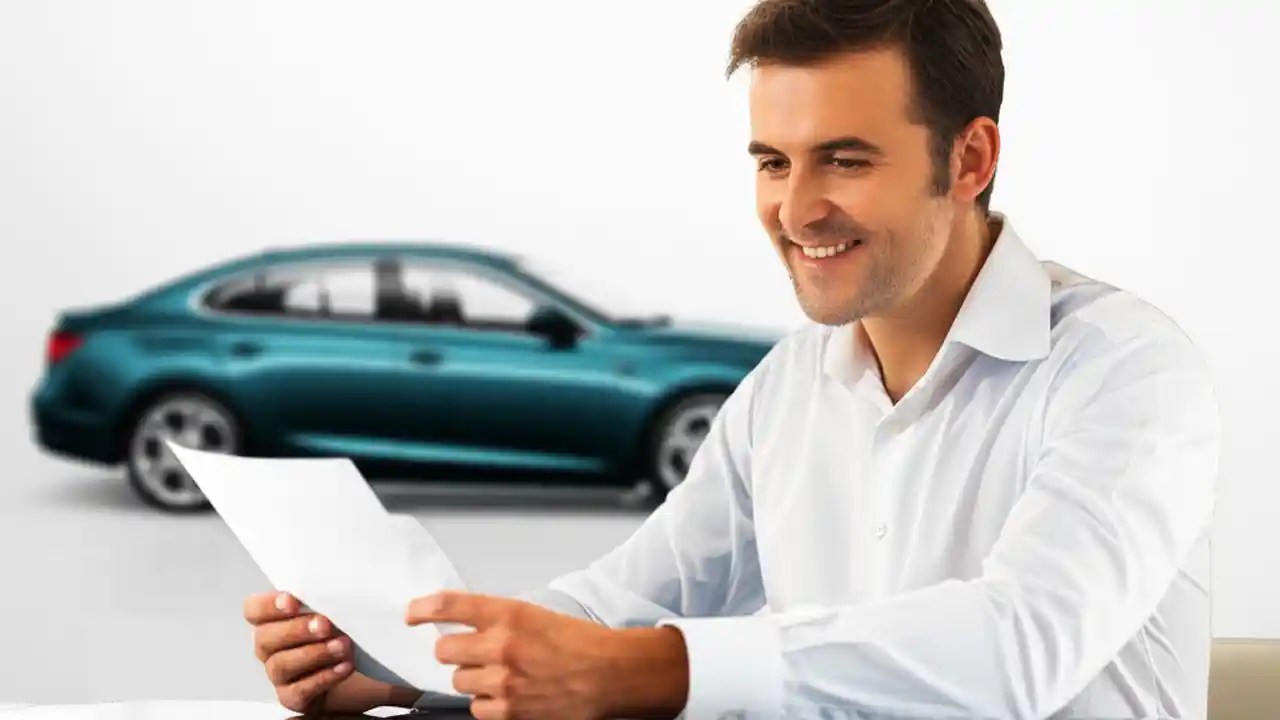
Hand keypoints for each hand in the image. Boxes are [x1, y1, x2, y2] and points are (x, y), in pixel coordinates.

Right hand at [244, 591, 421, 713]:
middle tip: (325, 624)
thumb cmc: (342, 633)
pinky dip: (323, 677)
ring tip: (342, 645)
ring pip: (281, 664)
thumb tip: (366, 587)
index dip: (268, 605)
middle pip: (265, 637)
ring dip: (313, 653)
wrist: (356, 672)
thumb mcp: (341, 611)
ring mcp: (279, 674)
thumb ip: (339, 598)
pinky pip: (300, 690)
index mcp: (273, 620)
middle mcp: (270, 647)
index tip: (293, 601)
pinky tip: (345, 667)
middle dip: (296, 629)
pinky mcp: (292, 697)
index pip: (254, 610)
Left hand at [406, 591, 688, 719]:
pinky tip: (508, 695)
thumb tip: (468, 624)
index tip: (412, 614)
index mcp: (509, 614)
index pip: (449, 605)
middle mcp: (501, 646)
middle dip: (454, 651)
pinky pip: (476, 708)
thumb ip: (500, 619)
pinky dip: (488, 703)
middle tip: (471, 652)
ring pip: (458, 681)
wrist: (611, 674)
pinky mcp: (509, 711)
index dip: (422, 609)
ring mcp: (502, 682)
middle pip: (443, 650)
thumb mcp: (537, 616)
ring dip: (473, 678)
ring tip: (500, 675)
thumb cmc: (582, 644)